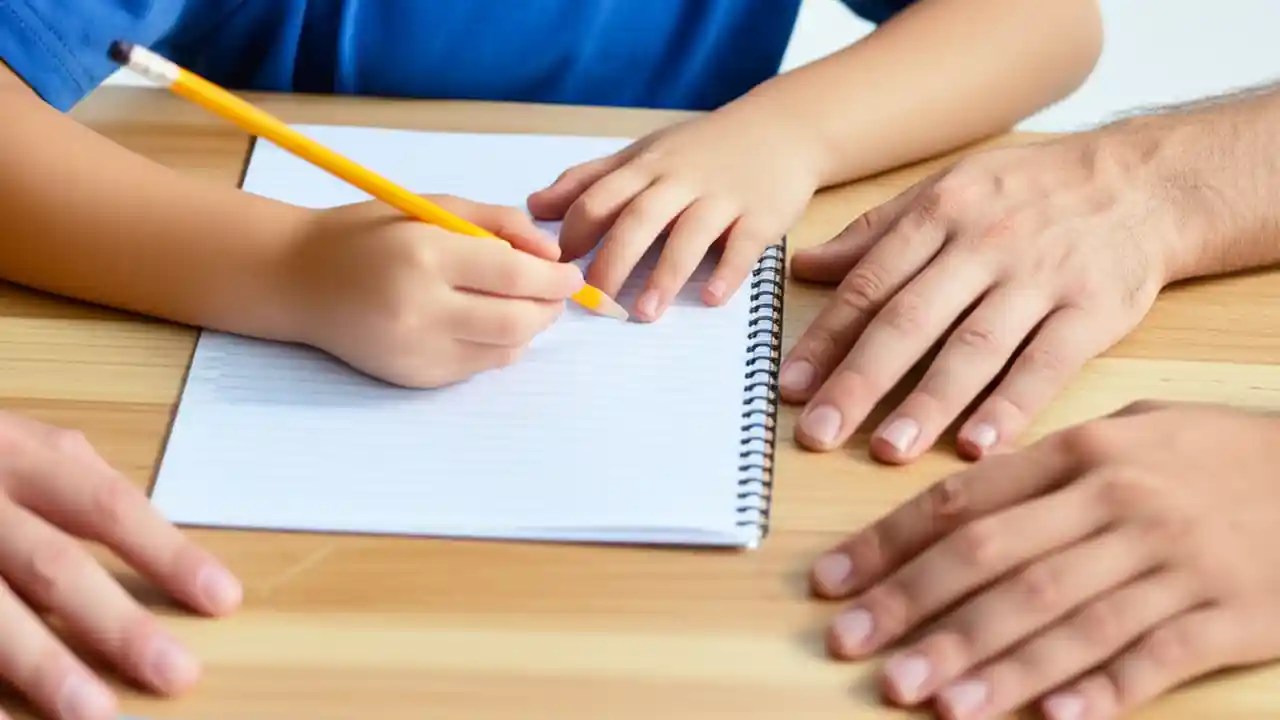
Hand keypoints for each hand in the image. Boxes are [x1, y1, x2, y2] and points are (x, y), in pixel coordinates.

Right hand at [0, 411, 240, 719]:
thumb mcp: (18, 442)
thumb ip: (77, 485)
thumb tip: (161, 551)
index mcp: (21, 455)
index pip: (108, 506)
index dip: (166, 554)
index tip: (222, 599)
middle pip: (53, 565)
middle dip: (117, 625)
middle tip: (176, 674)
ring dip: (42, 667)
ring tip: (95, 714)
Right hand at [284, 195, 585, 387]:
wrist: (297, 279)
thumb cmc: (368, 233)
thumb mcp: (432, 207)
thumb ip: (498, 224)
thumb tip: (551, 254)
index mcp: (425, 256)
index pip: (515, 277)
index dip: (555, 279)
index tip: (570, 273)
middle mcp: (420, 309)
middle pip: (518, 322)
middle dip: (549, 308)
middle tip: (555, 293)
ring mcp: (415, 351)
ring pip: (504, 351)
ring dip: (526, 329)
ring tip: (517, 304)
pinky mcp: (413, 377)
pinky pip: (477, 367)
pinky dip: (495, 346)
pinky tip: (481, 322)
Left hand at [526, 104, 818, 321]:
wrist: (782, 128)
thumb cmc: (702, 149)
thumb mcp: (644, 154)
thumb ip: (590, 181)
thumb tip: (535, 206)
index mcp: (647, 166)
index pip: (601, 198)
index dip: (576, 233)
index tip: (555, 269)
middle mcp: (682, 180)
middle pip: (639, 219)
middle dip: (613, 261)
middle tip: (595, 301)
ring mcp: (723, 196)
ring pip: (689, 235)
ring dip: (665, 276)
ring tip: (644, 314)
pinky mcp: (762, 214)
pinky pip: (743, 246)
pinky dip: (727, 272)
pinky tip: (711, 299)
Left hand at [778, 130, 1204, 461]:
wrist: (1146, 181)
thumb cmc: (1030, 192)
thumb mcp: (949, 189)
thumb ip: (877, 232)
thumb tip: (804, 265)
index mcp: (940, 214)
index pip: (871, 284)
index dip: (826, 338)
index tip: (790, 387)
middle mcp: (984, 245)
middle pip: (910, 320)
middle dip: (859, 380)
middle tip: (818, 433)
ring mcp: (1040, 278)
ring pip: (974, 346)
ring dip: (929, 402)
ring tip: (888, 450)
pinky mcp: (1093, 309)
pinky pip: (1047, 363)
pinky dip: (1012, 406)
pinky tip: (979, 448)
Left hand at [809, 400, 1279, 719]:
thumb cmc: (1223, 456)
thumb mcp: (1138, 431)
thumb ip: (1050, 464)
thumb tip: (956, 498)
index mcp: (1087, 452)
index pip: (963, 500)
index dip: (889, 544)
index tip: (831, 581)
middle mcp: (1120, 505)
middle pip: (995, 562)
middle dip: (913, 608)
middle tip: (851, 645)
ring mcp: (1175, 562)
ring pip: (1062, 618)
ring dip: (986, 662)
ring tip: (920, 694)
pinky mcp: (1229, 616)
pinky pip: (1153, 658)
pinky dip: (1100, 688)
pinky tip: (1050, 718)